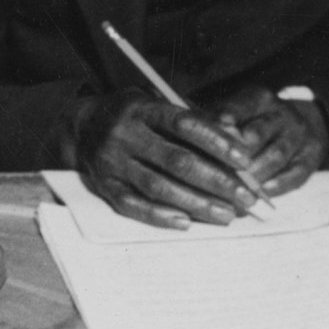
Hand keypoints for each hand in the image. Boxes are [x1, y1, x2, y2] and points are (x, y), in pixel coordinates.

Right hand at [76, 95, 273, 226]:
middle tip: (246, 198)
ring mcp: (112, 161)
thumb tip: (237, 142)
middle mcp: (125, 133)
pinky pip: (132, 205)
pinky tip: (186, 223)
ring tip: (226, 215)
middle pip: (176, 160)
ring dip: (196, 203)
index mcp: (142, 108)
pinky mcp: (103, 185)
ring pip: (158, 186)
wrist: (82, 127)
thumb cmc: (135, 117)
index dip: (217, 142)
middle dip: (217, 181)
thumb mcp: (159, 106)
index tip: (245, 160)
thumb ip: (194, 121)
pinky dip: (159, 216)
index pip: (185, 124)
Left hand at [205, 87, 326, 197]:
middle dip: (234, 157)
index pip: (234, 110)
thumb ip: (211, 125)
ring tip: (234, 193)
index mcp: (256, 97)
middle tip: (213, 176)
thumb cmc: (252, 122)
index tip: (200, 145)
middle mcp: (280, 113)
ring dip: (253, 176)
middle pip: (255, 134)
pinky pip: (295, 173)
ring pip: (275, 156)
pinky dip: (277, 185)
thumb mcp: (234, 113)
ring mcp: (298, 134)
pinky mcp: (311, 157)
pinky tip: (261, 194)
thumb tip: (185, 140)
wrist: (296, 125)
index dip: (217, 129)